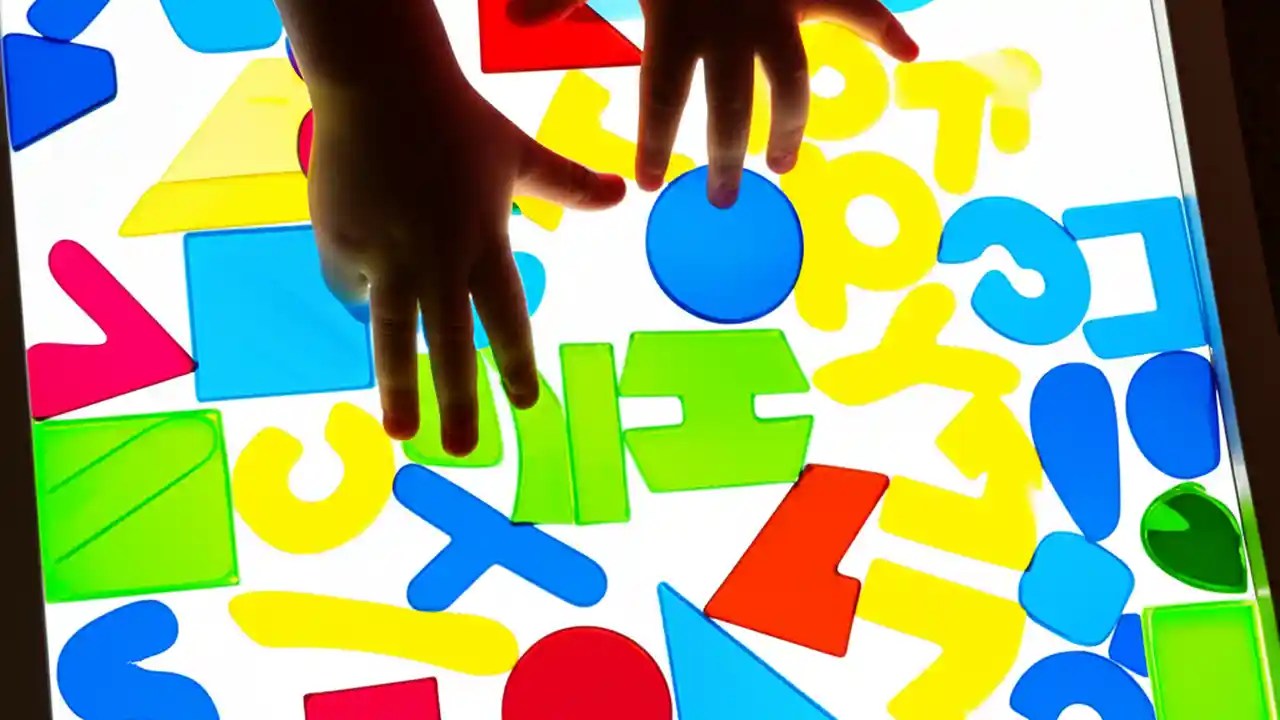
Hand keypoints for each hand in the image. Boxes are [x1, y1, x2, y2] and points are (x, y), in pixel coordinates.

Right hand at [306, 61, 625, 453]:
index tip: (527, 404)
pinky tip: (370, 281)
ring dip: (399, 387)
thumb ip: (568, 183)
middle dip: (460, 400)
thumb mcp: (518, 152)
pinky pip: (354, 288)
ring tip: (403, 432)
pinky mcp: (341, 244)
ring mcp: (385, 253)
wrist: (379, 82)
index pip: (505, 316)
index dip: (515, 363)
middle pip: (450, 342)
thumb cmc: (456, 119)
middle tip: (465, 450)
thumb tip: (624, 195)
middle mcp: (437, 256)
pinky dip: (365, 295)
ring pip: (394, 335)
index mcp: (484, 239)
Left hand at [509, 0, 917, 206]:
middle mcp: (731, 24)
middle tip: (721, 199)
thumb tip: (514, 21)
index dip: (655, 146)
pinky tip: (910, 56)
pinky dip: (886, 29)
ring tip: (787, 163)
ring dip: (793, 124)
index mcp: (677, 21)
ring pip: (793, 81)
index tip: (651, 185)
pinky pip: (857, 8)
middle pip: (729, 111)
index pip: (661, 101)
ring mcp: (776, 6)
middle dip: (725, 159)